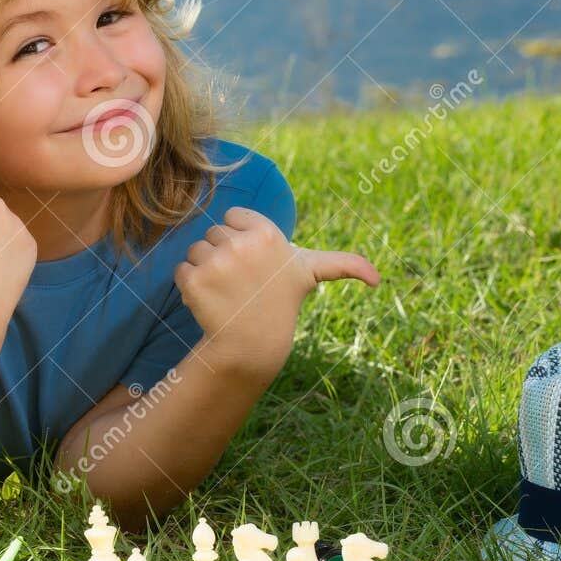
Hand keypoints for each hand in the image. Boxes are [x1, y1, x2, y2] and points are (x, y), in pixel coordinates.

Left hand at [173, 206, 379, 377]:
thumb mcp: (310, 275)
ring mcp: (216, 262)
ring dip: (205, 270)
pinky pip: (181, 270)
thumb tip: (379, 278)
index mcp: (267, 232)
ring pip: (196, 250)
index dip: (240, 238)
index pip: (233, 216)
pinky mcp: (193, 280)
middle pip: (213, 233)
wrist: (251, 344)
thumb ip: (343, 265)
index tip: (253, 263)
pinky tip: (209, 301)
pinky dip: (189, 285)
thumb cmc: (280, 303)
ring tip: (226, 292)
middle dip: (223, 255)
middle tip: (240, 282)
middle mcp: (241, 243)